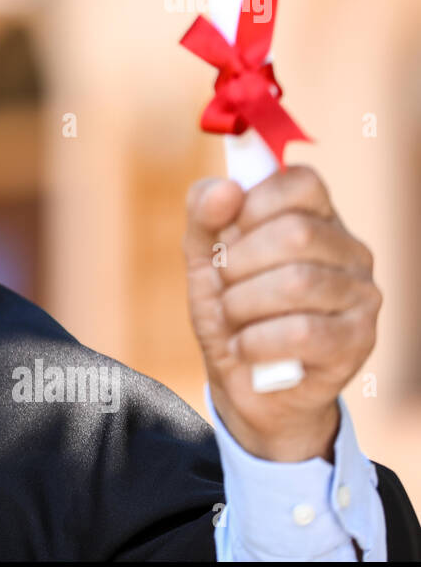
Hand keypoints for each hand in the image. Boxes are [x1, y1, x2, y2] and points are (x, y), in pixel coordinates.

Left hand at [182, 165, 379, 461]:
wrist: (245, 385)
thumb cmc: (231, 311)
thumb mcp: (204, 257)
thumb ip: (204, 214)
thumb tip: (226, 188)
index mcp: (317, 219)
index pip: (303, 182)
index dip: (255, 204)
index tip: (230, 232)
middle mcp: (350, 252)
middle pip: (295, 233)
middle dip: (237, 264)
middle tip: (225, 286)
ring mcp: (362, 296)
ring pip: (297, 283)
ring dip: (241, 305)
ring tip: (234, 320)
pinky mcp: (358, 342)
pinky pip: (300, 333)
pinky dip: (255, 342)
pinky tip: (246, 348)